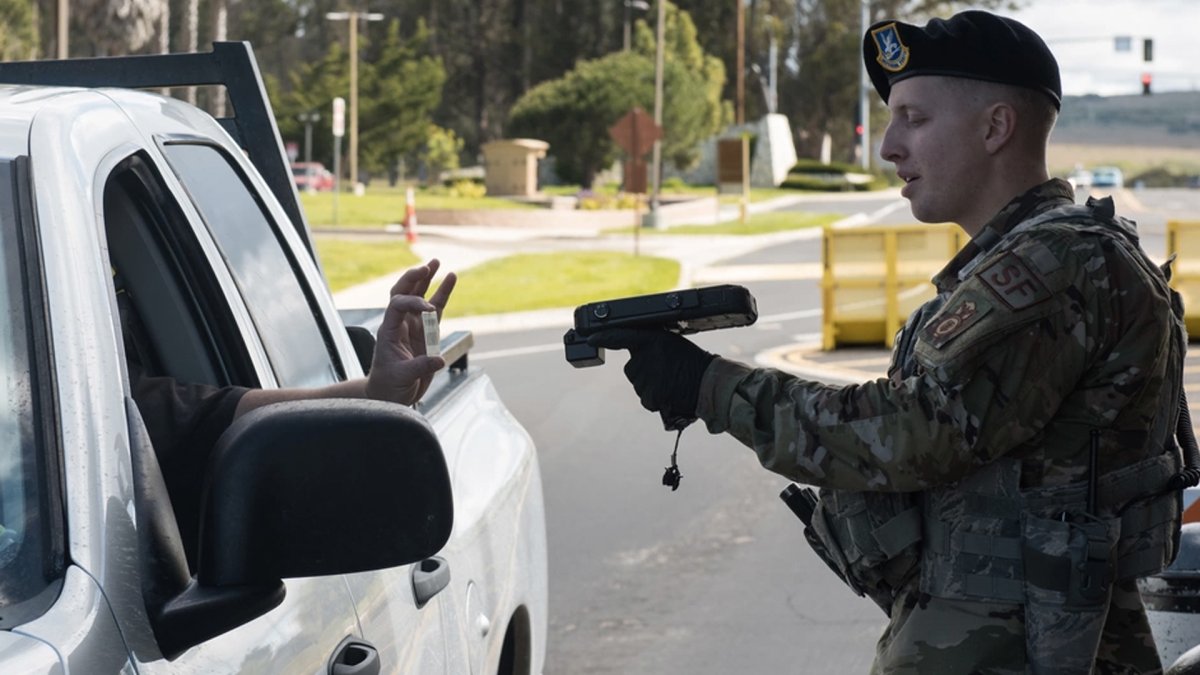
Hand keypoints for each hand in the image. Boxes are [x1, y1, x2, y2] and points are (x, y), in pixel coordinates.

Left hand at [366, 259, 457, 404]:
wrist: (391, 395)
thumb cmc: (389, 385)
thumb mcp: (402, 377)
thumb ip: (420, 367)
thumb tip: (439, 359)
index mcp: (389, 330)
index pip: (397, 304)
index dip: (413, 302)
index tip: (429, 309)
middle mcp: (400, 324)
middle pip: (404, 292)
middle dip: (414, 278)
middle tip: (428, 266)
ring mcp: (413, 326)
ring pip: (420, 297)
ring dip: (427, 279)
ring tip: (437, 262)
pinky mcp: (426, 333)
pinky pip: (436, 309)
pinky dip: (443, 294)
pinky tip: (451, 279)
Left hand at [587, 328, 714, 428]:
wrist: (709, 384)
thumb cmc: (693, 362)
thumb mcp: (671, 343)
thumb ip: (650, 345)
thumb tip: (634, 352)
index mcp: (651, 340)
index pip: (620, 336)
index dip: (604, 337)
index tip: (591, 339)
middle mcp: (644, 358)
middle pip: (632, 367)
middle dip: (644, 370)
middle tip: (667, 370)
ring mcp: (644, 380)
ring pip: (640, 384)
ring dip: (651, 384)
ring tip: (673, 381)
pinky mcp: (648, 398)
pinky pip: (646, 398)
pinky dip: (656, 397)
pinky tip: (671, 393)